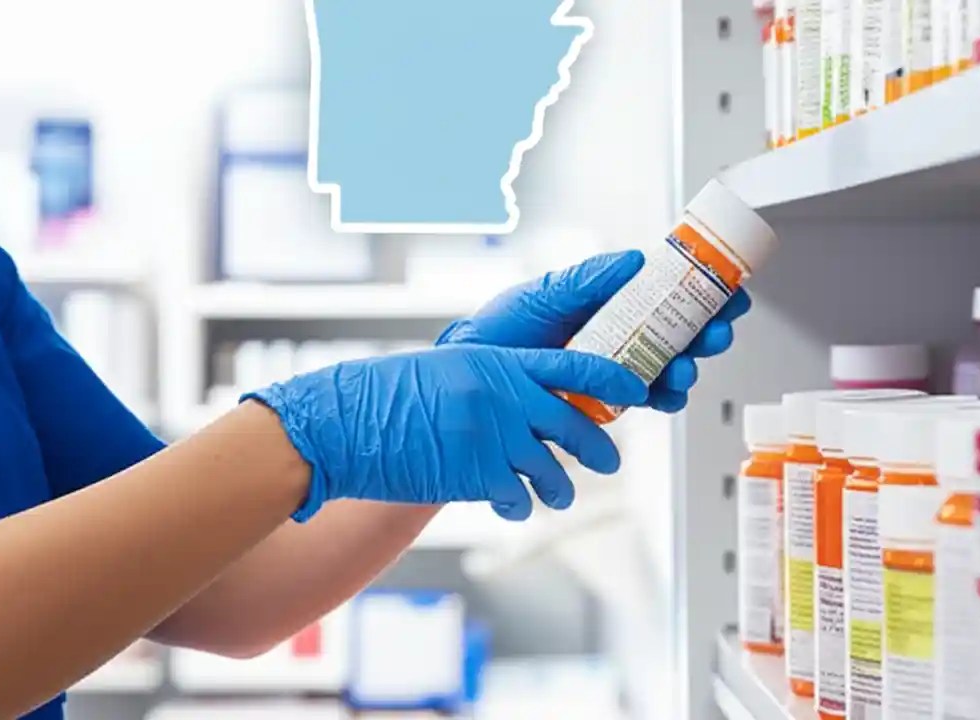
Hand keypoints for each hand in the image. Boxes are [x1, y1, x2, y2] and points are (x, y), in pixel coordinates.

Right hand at [245, 345, 646, 521]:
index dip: (610, 380)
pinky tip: (514, 504)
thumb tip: (527, 394)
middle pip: (572, 424)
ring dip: (561, 487)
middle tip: (610, 461)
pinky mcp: (476, 475)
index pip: (572, 366)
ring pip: (551, 469)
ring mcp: (492, 437)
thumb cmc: (385, 394)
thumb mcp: (447, 369)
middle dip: (597, 448)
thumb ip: (491, 379)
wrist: (344, 423)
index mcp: (497, 362)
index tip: (635, 392)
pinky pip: (518, 496)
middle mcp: (503, 396)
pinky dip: (520, 504)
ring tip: (561, 495)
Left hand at [438, 250, 752, 412]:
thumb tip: (634, 261)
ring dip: (687, 368)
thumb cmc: (500, 332)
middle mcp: (618, 336)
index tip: (729, 292)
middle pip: (680, 333)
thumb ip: (588, 280)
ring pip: (669, 369)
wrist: (469, 380)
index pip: (668, 293)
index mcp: (609, 303)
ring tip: (683, 369)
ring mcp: (614, 370)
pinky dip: (663, 398)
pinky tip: (665, 394)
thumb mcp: (545, 294)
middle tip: (715, 332)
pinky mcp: (604, 402)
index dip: (704, 292)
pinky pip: (645, 401)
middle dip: (706, 333)